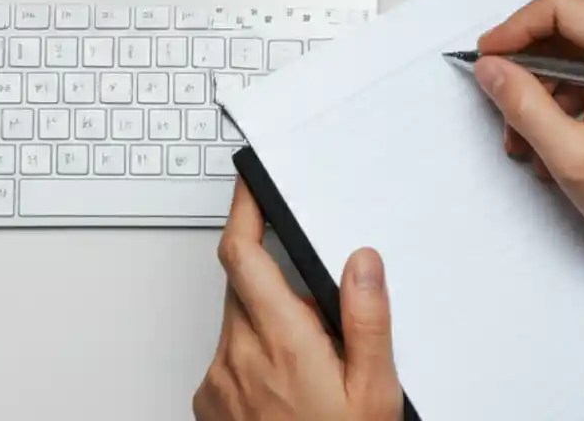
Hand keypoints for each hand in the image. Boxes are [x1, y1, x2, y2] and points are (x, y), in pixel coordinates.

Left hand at [193, 181, 403, 420]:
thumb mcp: (374, 392)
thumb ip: (368, 319)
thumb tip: (360, 259)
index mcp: (281, 341)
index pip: (242, 253)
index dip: (243, 210)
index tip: (250, 184)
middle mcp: (238, 354)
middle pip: (241, 284)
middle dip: (273, 278)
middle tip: (317, 314)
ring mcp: (218, 380)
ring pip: (236, 321)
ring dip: (266, 322)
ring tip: (309, 365)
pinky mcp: (208, 401)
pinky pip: (228, 355)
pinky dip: (253, 355)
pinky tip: (286, 386)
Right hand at [474, 0, 583, 265]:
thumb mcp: (572, 154)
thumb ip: (523, 104)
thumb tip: (488, 67)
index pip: (563, 7)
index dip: (515, 29)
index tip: (486, 61)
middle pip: (562, 32)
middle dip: (525, 72)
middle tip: (504, 114)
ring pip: (567, 59)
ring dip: (537, 96)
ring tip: (525, 143)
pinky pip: (583, 79)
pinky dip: (557, 107)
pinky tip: (548, 145)